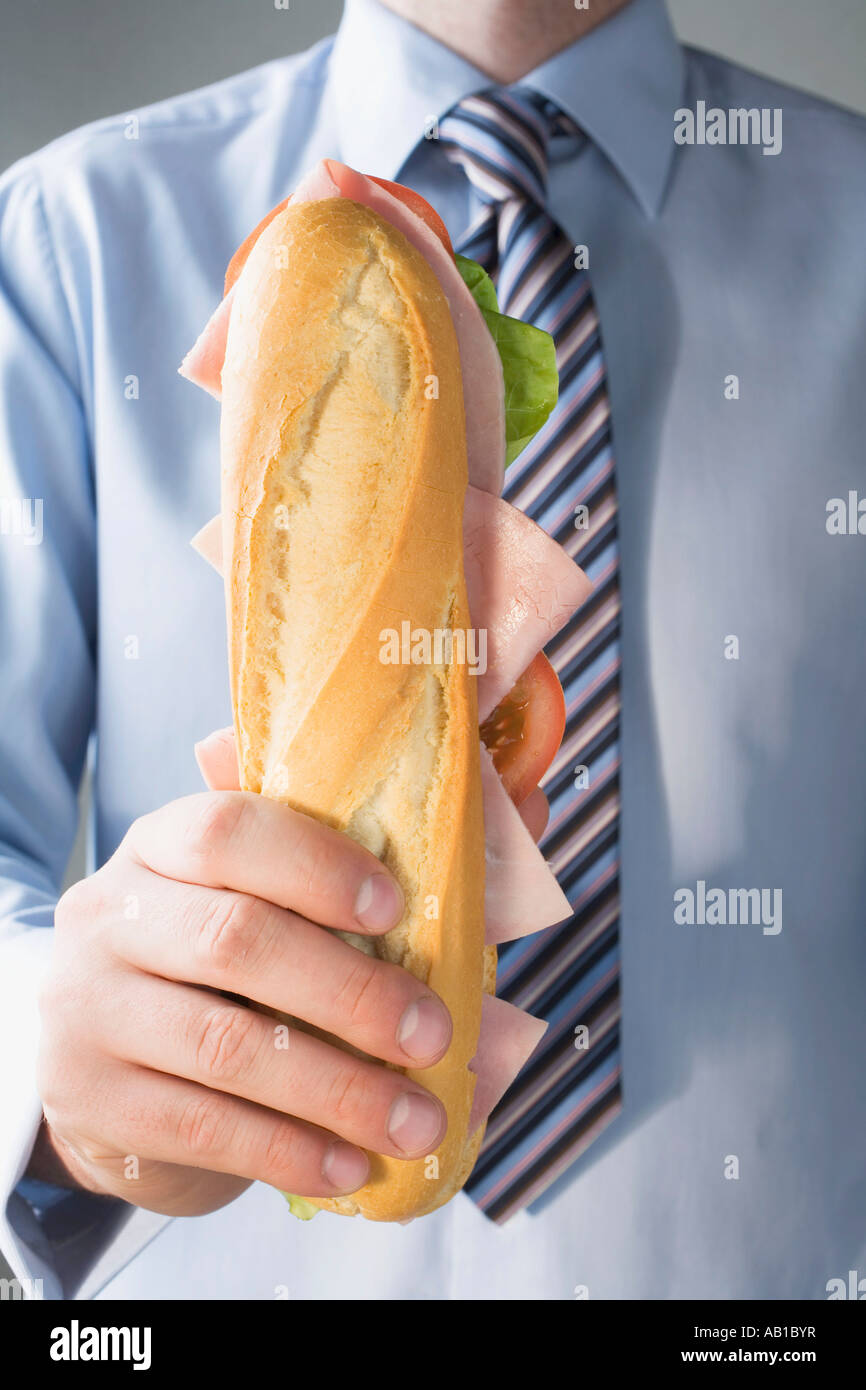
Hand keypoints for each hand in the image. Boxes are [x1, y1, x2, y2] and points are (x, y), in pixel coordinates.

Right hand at [34, 734, 456, 1216]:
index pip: (225, 829)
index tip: (396, 911)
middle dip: (350, 992)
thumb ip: (369, 860)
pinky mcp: (91, 1100)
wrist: (106, 1064)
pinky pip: (202, 1128)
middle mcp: (110, 915)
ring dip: (339, 1091)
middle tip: (432, 1035)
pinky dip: (290, 1152)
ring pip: (224, 1045)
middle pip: (232, 940)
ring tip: (417, 1122)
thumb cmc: (221, 968)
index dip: (316, 866)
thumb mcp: (269, 903)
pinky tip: (350, 1167)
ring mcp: (88, 1009)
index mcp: (161, 844)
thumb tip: (523, 805)